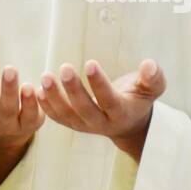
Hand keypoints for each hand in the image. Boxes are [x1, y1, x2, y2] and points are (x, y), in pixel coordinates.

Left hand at [39, 59, 165, 160]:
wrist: (129, 122)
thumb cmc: (139, 98)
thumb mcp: (152, 88)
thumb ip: (153, 77)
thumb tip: (149, 64)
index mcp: (122, 113)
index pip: (109, 100)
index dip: (99, 84)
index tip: (90, 63)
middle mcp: (102, 123)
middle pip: (85, 110)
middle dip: (73, 90)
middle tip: (64, 68)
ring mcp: (85, 126)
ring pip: (67, 115)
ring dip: (55, 97)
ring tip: (45, 77)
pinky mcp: (74, 124)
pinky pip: (58, 117)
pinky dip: (47, 105)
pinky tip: (37, 90)